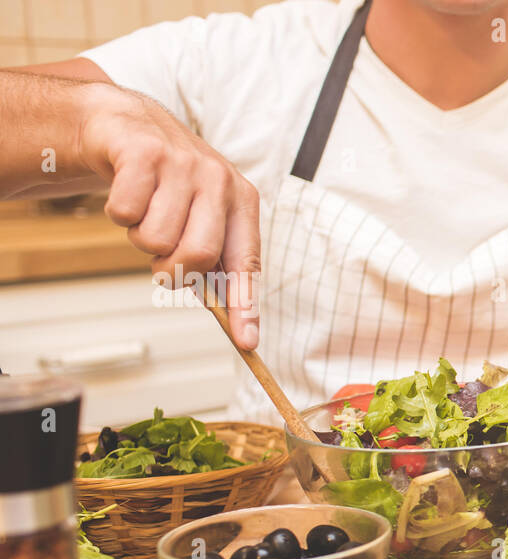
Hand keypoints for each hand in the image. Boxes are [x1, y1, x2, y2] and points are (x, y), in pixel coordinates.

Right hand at [78, 84, 260, 347]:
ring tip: (147, 211)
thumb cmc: (169, 186)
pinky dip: (118, 213)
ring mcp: (182, 163)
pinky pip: (124, 213)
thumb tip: (239, 327)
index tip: (247, 342)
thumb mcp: (201, 218)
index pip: (245, 263)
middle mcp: (219, 180)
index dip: (244, 305)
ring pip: (155, 239)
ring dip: (140, 237)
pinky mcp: (144, 153)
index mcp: (242, 201)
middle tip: (162, 256)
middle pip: (198, 255)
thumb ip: (217, 266)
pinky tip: (128, 190)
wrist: (126, 127)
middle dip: (171, 269)